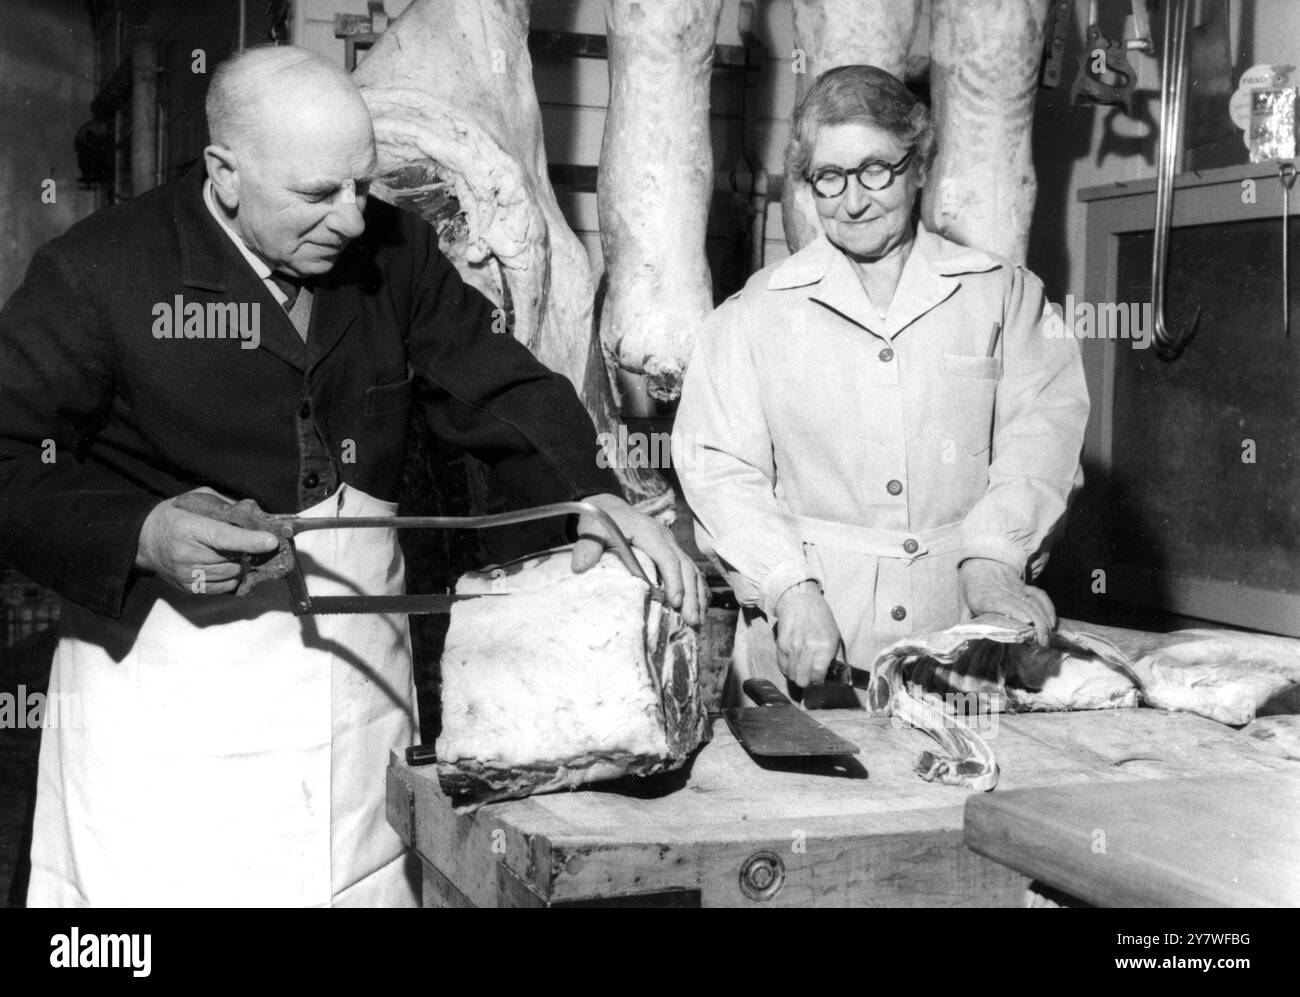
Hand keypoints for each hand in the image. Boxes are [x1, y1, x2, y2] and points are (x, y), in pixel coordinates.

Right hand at [135, 488, 280, 594]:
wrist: (144, 540)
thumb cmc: (173, 517)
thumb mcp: (195, 499)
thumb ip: (225, 506)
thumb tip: (254, 515)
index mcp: (188, 528)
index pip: (224, 537)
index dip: (250, 540)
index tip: (271, 541)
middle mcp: (186, 555)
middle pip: (233, 558)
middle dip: (243, 550)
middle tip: (235, 540)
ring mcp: (187, 574)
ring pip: (232, 574)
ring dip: (237, 563)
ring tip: (224, 552)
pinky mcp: (190, 588)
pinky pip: (224, 587)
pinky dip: (230, 576)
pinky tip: (220, 564)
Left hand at [571, 493, 706, 626]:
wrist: (609, 508)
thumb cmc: (601, 521)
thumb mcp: (590, 530)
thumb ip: (587, 547)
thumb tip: (580, 566)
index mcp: (649, 532)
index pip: (668, 557)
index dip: (674, 580)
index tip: (674, 602)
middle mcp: (665, 538)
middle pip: (685, 566)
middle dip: (690, 594)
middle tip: (691, 620)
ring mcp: (671, 545)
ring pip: (692, 570)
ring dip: (697, 596)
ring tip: (698, 621)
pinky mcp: (672, 553)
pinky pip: (690, 572)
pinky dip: (696, 591)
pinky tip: (698, 609)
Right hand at [773, 581, 842, 686]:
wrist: (800, 600)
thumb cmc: (820, 618)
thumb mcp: (835, 635)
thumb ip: (836, 657)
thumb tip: (838, 676)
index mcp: (825, 646)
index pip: (817, 676)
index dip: (818, 681)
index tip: (819, 679)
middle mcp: (808, 648)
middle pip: (802, 680)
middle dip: (807, 681)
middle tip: (810, 675)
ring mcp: (792, 647)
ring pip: (791, 675)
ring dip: (796, 674)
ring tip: (802, 667)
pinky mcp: (780, 644)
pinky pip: (782, 666)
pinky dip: (787, 668)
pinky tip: (793, 661)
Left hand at [959, 558, 1055, 645]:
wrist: (979, 562)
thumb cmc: (971, 586)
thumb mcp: (964, 603)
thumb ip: (966, 622)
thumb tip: (963, 640)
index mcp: (987, 598)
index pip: (1003, 603)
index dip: (1017, 612)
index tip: (1027, 623)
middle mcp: (1004, 592)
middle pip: (1025, 607)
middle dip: (1037, 625)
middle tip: (1042, 644)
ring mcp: (1017, 588)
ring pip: (1034, 603)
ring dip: (1044, 621)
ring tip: (1047, 638)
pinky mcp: (1025, 586)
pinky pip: (1039, 595)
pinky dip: (1048, 607)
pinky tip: (1052, 622)